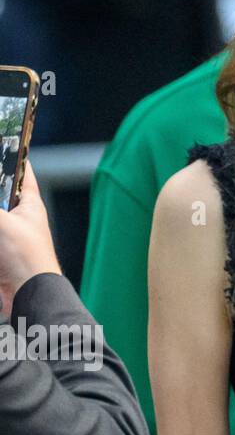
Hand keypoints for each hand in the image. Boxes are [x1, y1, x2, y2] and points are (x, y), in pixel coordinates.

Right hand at [0, 162, 61, 312]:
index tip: (5, 142)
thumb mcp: (2, 223)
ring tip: (1, 226)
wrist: (28, 292)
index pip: (23, 173)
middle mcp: (19, 216)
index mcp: (30, 204)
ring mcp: (7, 233)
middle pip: (2, 194)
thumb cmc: (27, 255)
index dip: (13, 158)